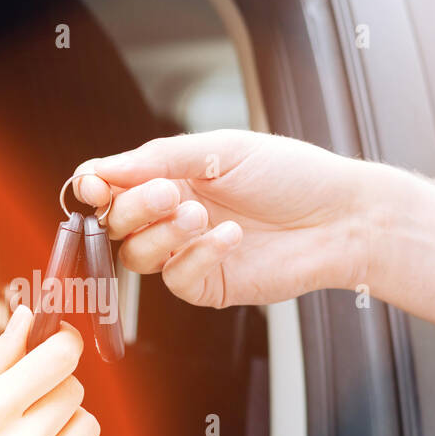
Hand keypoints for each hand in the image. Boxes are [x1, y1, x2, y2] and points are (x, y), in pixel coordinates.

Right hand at [73, 129, 372, 307]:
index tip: (94, 185)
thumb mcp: (220, 150)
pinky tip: (229, 237)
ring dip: (161, 233)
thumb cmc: (290, 174)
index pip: (111, 187)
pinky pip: (176, 279)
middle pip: (116, 224)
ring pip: (136, 256)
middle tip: (168, 194)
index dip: (95, 187)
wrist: (340, 216)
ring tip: (201, 214)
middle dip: (132, 207)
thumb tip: (101, 169)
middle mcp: (172, 216)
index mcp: (171, 177)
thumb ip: (157, 159)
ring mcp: (188, 253)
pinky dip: (196, 256)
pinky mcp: (208, 285)